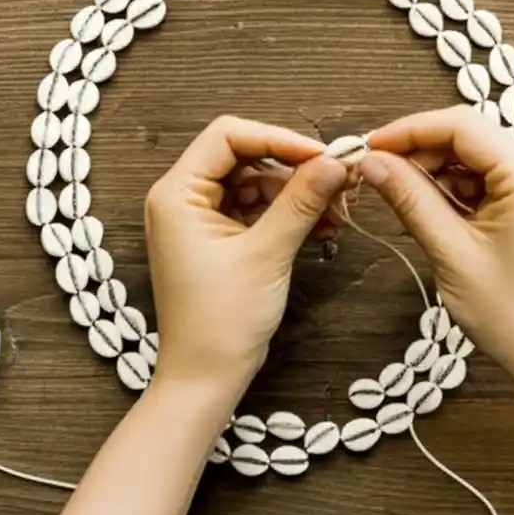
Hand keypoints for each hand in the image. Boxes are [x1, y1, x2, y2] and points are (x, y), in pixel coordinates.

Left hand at [144, 116, 347, 395]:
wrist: (205, 378)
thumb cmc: (220, 323)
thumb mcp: (267, 253)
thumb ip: (301, 201)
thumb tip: (334, 163)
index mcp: (176, 194)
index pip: (228, 136)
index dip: (279, 139)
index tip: (321, 155)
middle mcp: (181, 199)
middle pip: (244, 157)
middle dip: (293, 168)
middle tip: (336, 180)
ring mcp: (198, 220)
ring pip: (255, 183)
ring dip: (296, 194)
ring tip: (336, 211)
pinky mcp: (216, 239)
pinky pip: (256, 211)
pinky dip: (287, 215)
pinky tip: (322, 226)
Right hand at [361, 107, 513, 402]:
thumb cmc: (513, 316)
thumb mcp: (450, 253)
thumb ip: (409, 198)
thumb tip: (372, 162)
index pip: (461, 125)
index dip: (409, 130)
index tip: (370, 147)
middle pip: (470, 137)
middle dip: (422, 155)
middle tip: (379, 179)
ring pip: (479, 157)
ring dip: (439, 175)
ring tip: (407, 207)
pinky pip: (494, 177)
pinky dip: (461, 190)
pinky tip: (437, 215)